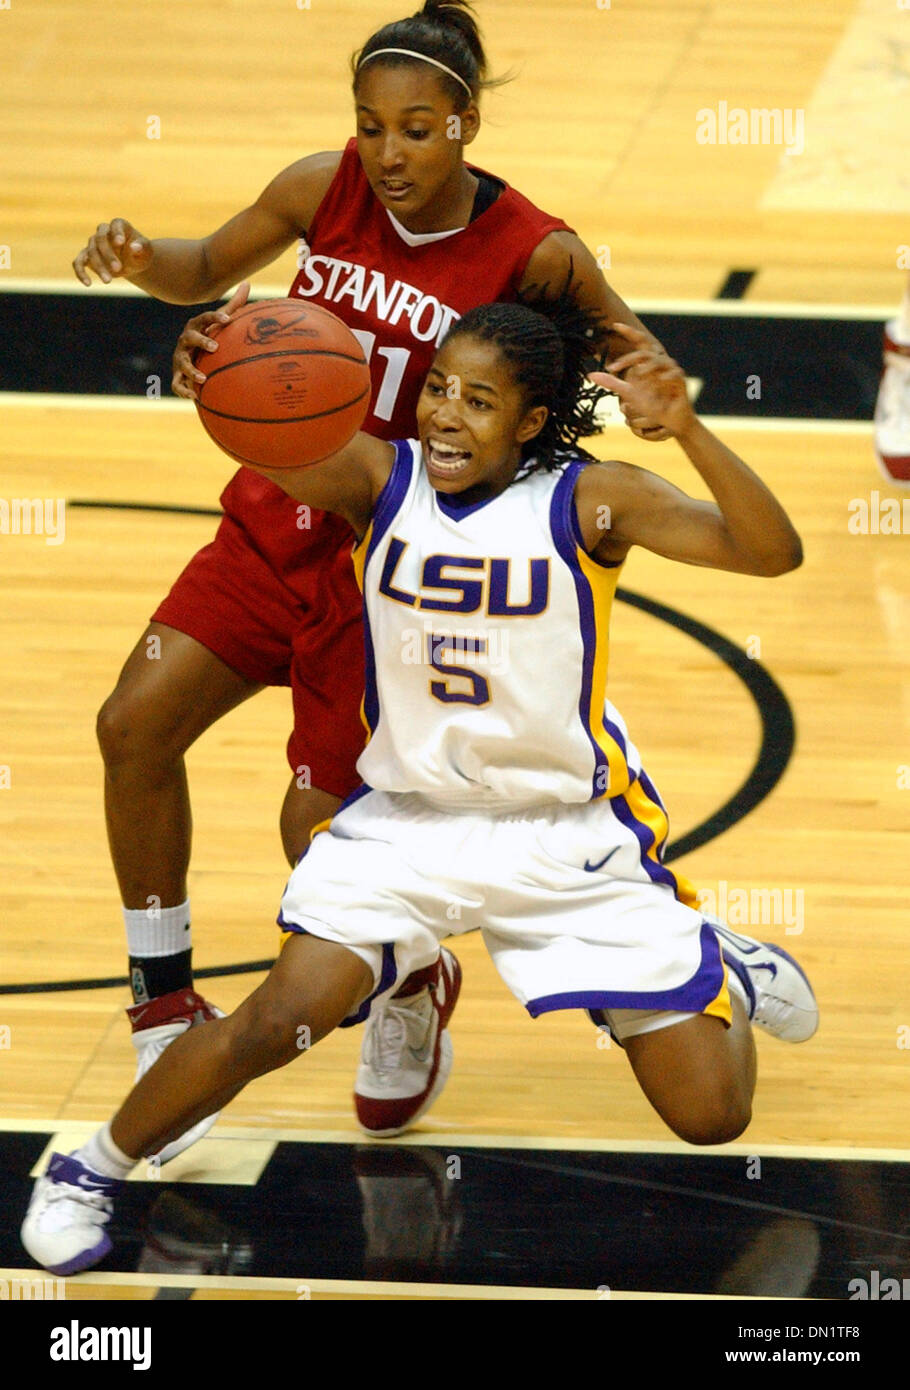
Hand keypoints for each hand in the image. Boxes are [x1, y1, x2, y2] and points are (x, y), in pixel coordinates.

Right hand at [73, 219, 152, 284]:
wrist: (133, 263)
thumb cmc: (141, 254)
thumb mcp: (146, 251)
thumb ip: (142, 247)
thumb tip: (134, 247)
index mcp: (119, 226)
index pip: (115, 224)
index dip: (116, 232)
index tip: (120, 243)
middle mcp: (103, 232)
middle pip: (100, 239)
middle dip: (108, 254)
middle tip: (118, 269)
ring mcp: (93, 244)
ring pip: (91, 252)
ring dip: (99, 267)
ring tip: (108, 281)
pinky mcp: (86, 257)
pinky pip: (78, 262)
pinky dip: (81, 272)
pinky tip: (88, 284)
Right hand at [170, 282, 250, 398]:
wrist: (195, 359)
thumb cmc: (211, 338)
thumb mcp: (221, 323)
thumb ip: (234, 306)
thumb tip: (247, 283)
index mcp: (197, 327)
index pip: (205, 318)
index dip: (215, 318)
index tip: (228, 320)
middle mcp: (185, 342)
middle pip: (190, 338)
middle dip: (201, 341)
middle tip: (216, 347)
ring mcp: (180, 359)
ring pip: (182, 363)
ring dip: (191, 370)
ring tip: (203, 378)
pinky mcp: (177, 377)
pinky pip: (177, 385)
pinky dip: (184, 391)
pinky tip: (196, 397)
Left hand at [589, 323, 693, 438]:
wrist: (669, 419)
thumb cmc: (651, 403)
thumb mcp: (628, 392)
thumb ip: (612, 383)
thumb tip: (590, 375)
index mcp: (648, 362)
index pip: (639, 342)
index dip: (629, 332)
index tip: (614, 325)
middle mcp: (660, 363)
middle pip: (646, 350)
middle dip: (630, 358)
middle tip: (614, 368)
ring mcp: (671, 370)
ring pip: (659, 361)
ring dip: (647, 369)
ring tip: (639, 376)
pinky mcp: (680, 381)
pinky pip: (674, 374)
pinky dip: (667, 377)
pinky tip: (661, 381)